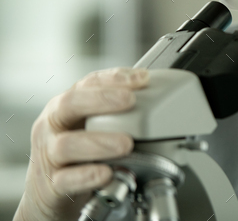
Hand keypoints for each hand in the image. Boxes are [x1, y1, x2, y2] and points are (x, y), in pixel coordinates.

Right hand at [13, 67, 148, 220]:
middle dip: (102, 99)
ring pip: (67, 144)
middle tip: (130, 100)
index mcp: (65, 107)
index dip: (113, 78)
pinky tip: (107, 173)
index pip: (87, 83)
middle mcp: (52, 126)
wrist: (48, 195)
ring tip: (125, 143)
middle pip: (69, 104)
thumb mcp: (90, 127)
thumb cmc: (74, 155)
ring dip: (99, 142)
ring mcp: (48, 155)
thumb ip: (114, 113)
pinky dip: (87, 176)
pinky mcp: (50, 185)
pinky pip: (66, 179)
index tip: (141, 78)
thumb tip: (154, 99)